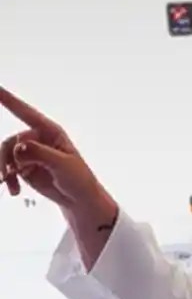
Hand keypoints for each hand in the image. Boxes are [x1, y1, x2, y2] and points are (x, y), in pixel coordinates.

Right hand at [0, 86, 115, 222]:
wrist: (78, 199)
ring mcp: (29, 153)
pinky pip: (7, 168)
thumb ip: (40, 153)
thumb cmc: (78, 178)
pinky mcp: (24, 167)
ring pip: (5, 155)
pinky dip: (8, 179)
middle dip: (7, 159)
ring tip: (12, 186)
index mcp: (50, 131)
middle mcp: (38, 139)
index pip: (26, 112)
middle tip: (8, 174)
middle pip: (11, 142)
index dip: (9, 100)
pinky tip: (15, 190)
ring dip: (5, 170)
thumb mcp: (62, 164)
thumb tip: (18, 147)